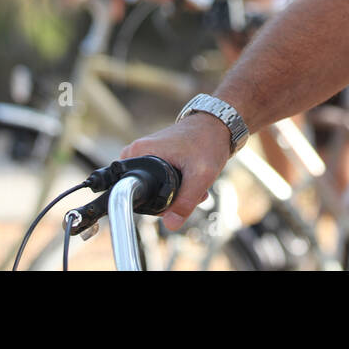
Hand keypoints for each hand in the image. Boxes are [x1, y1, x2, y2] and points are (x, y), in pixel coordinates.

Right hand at [119, 113, 232, 229]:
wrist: (218, 123)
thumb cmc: (208, 141)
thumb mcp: (200, 175)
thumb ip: (185, 201)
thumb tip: (170, 225)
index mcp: (139, 152)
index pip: (130, 189)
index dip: (153, 203)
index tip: (175, 199)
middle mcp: (138, 152)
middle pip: (146, 190)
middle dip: (170, 198)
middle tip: (190, 190)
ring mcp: (146, 153)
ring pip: (155, 187)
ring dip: (177, 192)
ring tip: (195, 184)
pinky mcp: (156, 156)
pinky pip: (161, 179)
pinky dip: (178, 184)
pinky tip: (193, 180)